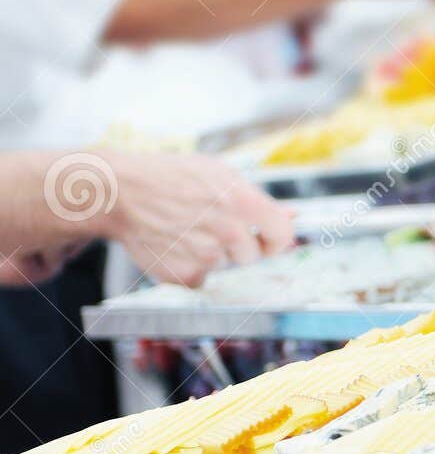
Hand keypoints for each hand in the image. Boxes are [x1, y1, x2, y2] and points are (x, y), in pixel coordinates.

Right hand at [106, 153, 294, 287]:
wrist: (121, 192)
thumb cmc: (171, 177)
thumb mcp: (219, 174)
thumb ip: (258, 199)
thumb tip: (293, 216)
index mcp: (242, 201)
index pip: (282, 235)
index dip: (276, 239)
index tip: (267, 239)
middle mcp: (227, 231)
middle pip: (252, 256)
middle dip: (239, 246)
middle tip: (212, 226)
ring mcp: (206, 256)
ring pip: (224, 266)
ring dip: (212, 254)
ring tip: (187, 230)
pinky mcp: (184, 275)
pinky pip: (201, 279)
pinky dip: (189, 266)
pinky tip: (174, 244)